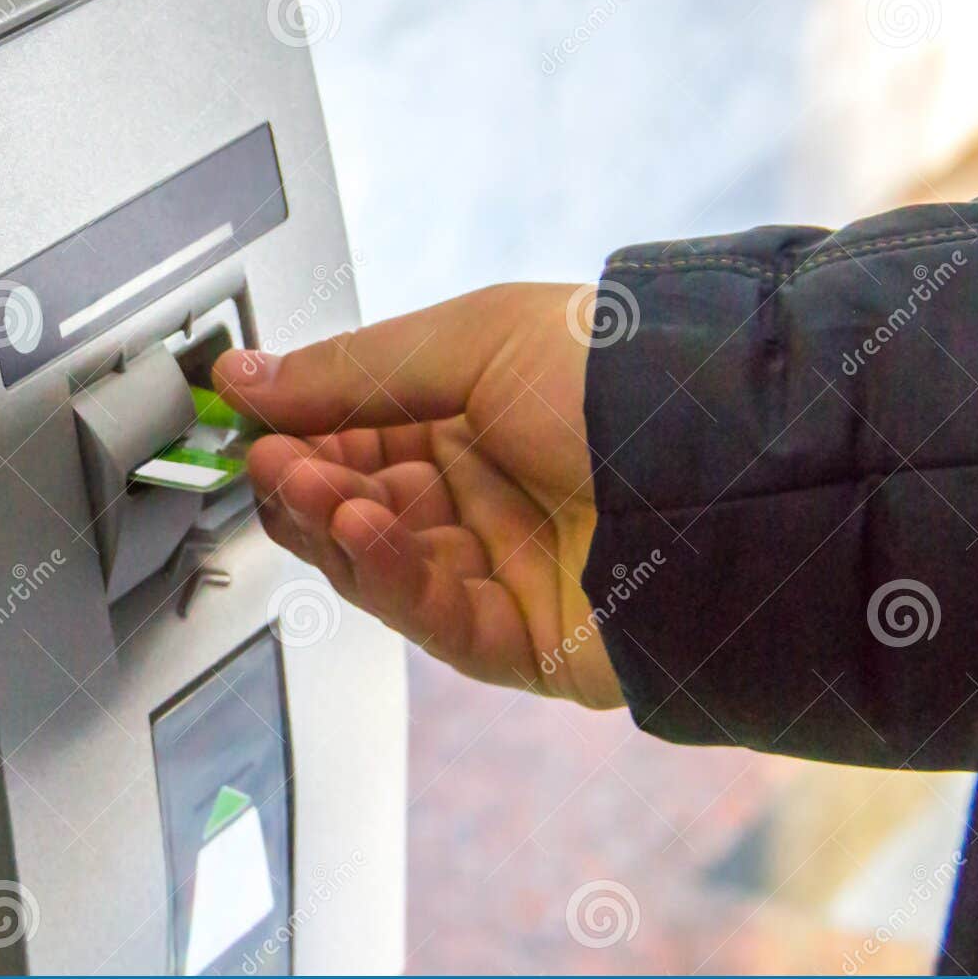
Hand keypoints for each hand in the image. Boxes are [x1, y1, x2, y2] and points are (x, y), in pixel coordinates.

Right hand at [212, 282, 622, 709]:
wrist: (730, 461)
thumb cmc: (626, 381)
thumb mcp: (477, 339)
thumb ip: (353, 369)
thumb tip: (247, 376)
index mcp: (483, 414)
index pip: (363, 432)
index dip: (303, 429)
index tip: (247, 419)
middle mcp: (493, 491)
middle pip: (364, 503)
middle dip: (309, 481)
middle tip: (269, 459)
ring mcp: (507, 567)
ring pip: (387, 565)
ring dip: (338, 527)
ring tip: (310, 489)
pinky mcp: (525, 639)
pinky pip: (433, 616)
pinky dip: (386, 575)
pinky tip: (360, 529)